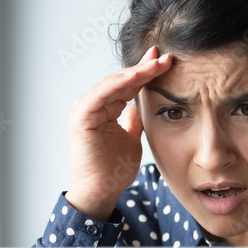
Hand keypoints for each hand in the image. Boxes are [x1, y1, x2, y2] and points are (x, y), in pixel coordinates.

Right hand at [66, 45, 172, 219]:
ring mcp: (85, 109)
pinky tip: (136, 75)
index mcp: (103, 109)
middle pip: (121, 80)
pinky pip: (102, 94)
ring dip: (136, 72)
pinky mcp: (82, 116)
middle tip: (164, 56)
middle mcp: (93, 106)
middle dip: (144, 67)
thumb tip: (139, 106)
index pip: (127, 85)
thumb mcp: (132, 139)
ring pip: (114, 83)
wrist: (102, 191)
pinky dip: (119, 83)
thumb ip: (134, 121)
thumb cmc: (114, 170)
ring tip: (157, 63)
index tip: (165, 62)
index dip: (145, 73)